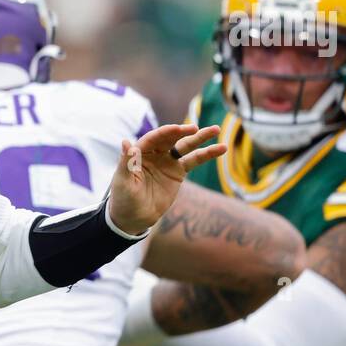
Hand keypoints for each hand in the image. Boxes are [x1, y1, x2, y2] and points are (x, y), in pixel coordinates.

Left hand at [108, 123, 225, 234]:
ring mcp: (167, 161)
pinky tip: (221, 148)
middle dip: (183, 132)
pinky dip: (207, 154)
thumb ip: (127, 163)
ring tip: (216, 129)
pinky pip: (194, 160)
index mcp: (139, 152)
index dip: (165, 133)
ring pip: (185, 146)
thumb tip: (126, 142)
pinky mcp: (178, 172)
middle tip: (195, 128)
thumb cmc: (123, 198)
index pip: (153, 138)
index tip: (178, 129)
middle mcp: (154, 153)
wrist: (134, 217)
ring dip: (201, 138)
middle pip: (171, 138)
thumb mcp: (123, 182)